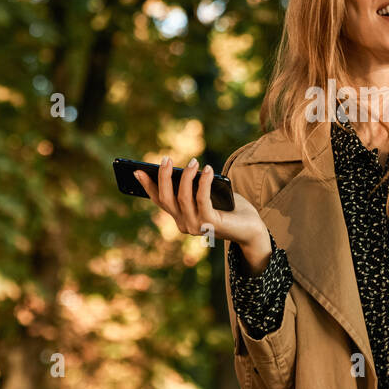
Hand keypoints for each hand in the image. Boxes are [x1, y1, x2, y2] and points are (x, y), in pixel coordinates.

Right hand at [135, 157, 271, 268]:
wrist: (251, 229)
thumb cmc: (229, 208)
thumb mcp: (209, 194)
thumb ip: (195, 186)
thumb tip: (184, 168)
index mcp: (181, 218)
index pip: (160, 201)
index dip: (148, 185)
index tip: (137, 170)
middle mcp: (184, 224)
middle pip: (166, 199)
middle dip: (163, 177)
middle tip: (166, 159)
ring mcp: (197, 226)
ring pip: (183, 198)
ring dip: (187, 176)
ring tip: (193, 161)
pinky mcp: (211, 224)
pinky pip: (202, 199)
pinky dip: (203, 182)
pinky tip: (208, 169)